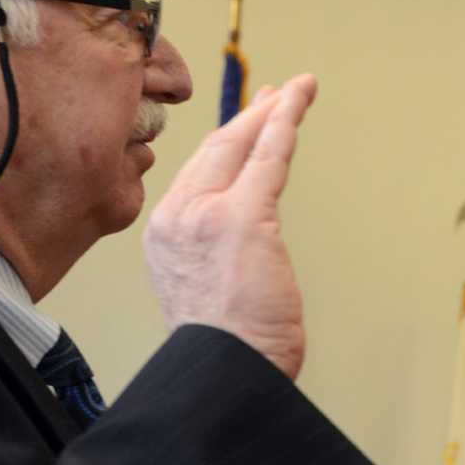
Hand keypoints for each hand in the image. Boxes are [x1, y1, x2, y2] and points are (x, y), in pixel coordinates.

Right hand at [144, 76, 316, 378]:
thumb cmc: (227, 351)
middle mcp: (176, 219)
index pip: (196, 177)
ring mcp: (205, 214)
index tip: (248, 127)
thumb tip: (246, 254)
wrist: (223, 373)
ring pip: (242, 146)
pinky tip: (299, 100)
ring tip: (297, 91)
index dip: (225, 146)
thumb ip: (217, 263)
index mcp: (165, 238)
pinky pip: (269, 156)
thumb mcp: (208, 297)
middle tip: (277, 97)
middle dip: (250, 120)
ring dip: (273, 113)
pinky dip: (285, 122)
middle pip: (215, 152)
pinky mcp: (242, 216)